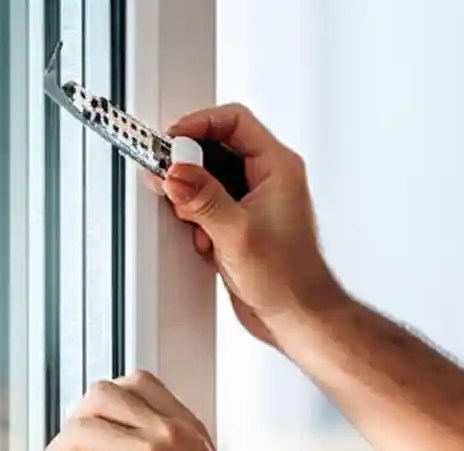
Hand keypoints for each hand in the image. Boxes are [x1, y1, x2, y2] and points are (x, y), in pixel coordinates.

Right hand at [160, 104, 349, 346]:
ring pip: (207, 178)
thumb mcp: (237, 234)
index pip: (234, 121)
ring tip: (190, 216)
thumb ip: (203, 199)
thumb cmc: (287, 279)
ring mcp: (252, 201)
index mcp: (277, 168)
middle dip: (188, 165)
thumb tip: (176, 173)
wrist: (295, 316)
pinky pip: (206, 205)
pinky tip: (202, 238)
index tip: (170, 142)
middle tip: (167, 176)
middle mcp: (266, 179)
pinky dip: (195, 218)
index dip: (198, 124)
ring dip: (190, 197)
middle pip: (215, 146)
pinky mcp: (238, 222)